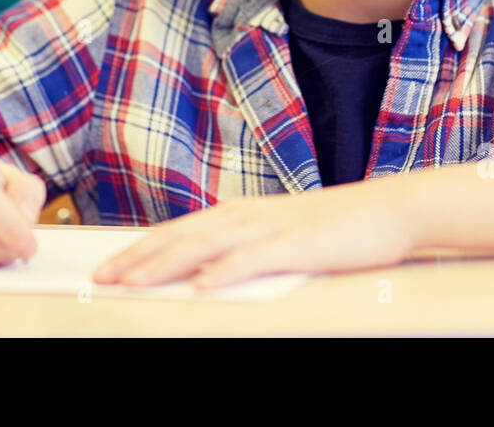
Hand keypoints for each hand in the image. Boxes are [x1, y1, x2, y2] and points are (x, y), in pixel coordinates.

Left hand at [91, 176, 419, 289]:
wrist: (391, 209)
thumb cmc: (338, 226)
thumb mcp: (281, 233)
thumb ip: (243, 246)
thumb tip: (205, 267)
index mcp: (241, 212)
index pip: (179, 231)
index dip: (140, 249)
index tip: (108, 267)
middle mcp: (248, 215)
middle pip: (181, 236)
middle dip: (138, 257)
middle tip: (101, 277)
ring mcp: (273, 227)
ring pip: (207, 245)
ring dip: (166, 263)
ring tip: (133, 280)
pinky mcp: (300, 244)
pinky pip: (256, 258)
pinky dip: (226, 269)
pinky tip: (203, 284)